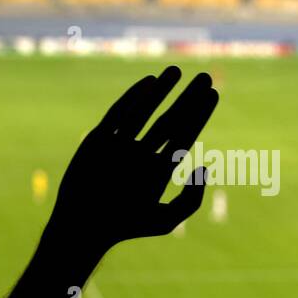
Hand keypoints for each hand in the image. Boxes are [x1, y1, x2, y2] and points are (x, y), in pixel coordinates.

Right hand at [49, 66, 216, 254]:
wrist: (84, 227)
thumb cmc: (125, 226)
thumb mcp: (166, 219)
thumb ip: (191, 199)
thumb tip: (205, 168)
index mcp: (159, 169)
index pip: (185, 136)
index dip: (199, 115)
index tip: (213, 94)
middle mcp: (142, 153)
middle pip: (171, 120)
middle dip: (188, 98)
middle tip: (205, 76)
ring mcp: (121, 144)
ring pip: (145, 111)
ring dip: (161, 91)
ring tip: (177, 70)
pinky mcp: (99, 138)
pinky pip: (119, 113)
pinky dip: (133, 97)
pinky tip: (150, 83)